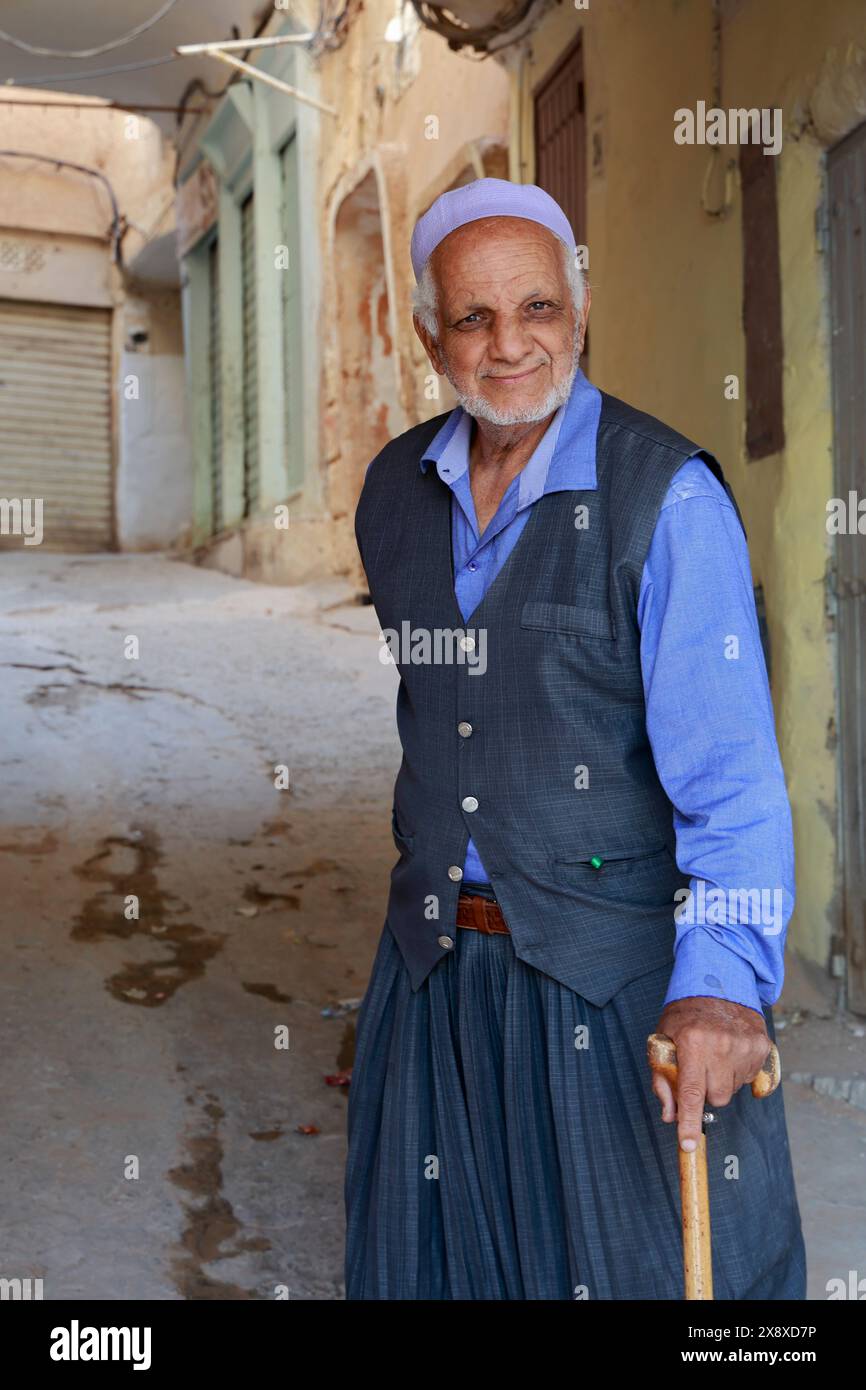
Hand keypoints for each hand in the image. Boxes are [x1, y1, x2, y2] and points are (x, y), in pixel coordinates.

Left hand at [652, 997, 771, 1151]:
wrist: (717, 982)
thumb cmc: (686, 1015)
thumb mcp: (664, 1040)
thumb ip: (663, 1079)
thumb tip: (670, 1116)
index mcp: (692, 1044)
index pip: (691, 1092)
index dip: (688, 1122)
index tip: (687, 1145)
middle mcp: (721, 1045)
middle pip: (716, 1098)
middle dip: (706, 1091)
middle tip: (700, 1068)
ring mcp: (745, 1046)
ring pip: (734, 1090)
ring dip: (723, 1080)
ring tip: (715, 1054)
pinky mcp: (762, 1045)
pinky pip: (750, 1078)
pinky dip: (739, 1071)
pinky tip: (730, 1051)